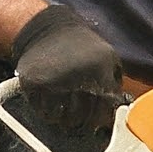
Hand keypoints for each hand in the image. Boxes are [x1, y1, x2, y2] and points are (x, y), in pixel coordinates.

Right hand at [11, 4, 123, 129]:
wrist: (46, 29)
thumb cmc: (81, 46)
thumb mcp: (107, 56)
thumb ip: (115, 81)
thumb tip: (118, 108)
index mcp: (98, 69)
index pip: (103, 109)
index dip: (100, 119)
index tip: (96, 122)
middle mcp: (76, 75)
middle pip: (81, 117)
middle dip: (81, 122)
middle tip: (78, 119)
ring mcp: (53, 79)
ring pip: (61, 117)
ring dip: (63, 119)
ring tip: (63, 110)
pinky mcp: (34, 82)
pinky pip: (42, 110)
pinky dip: (46, 112)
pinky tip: (50, 103)